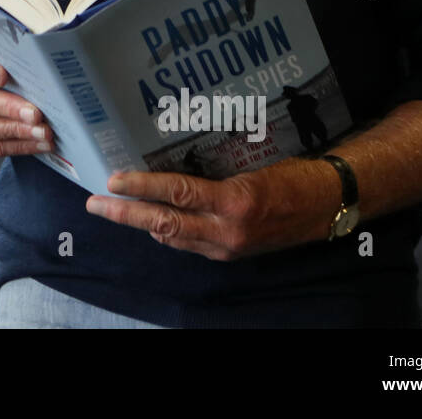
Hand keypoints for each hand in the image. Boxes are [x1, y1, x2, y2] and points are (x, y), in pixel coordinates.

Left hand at [84, 157, 341, 260]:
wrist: (327, 204)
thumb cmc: (294, 174)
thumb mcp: (251, 166)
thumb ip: (211, 175)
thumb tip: (171, 174)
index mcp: (234, 202)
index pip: (176, 193)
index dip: (141, 187)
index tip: (112, 180)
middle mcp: (227, 230)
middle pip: (164, 223)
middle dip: (125, 214)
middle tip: (94, 203)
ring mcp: (228, 247)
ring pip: (172, 237)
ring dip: (141, 223)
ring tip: (112, 208)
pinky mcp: (231, 254)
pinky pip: (189, 244)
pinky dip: (167, 231)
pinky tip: (151, 220)